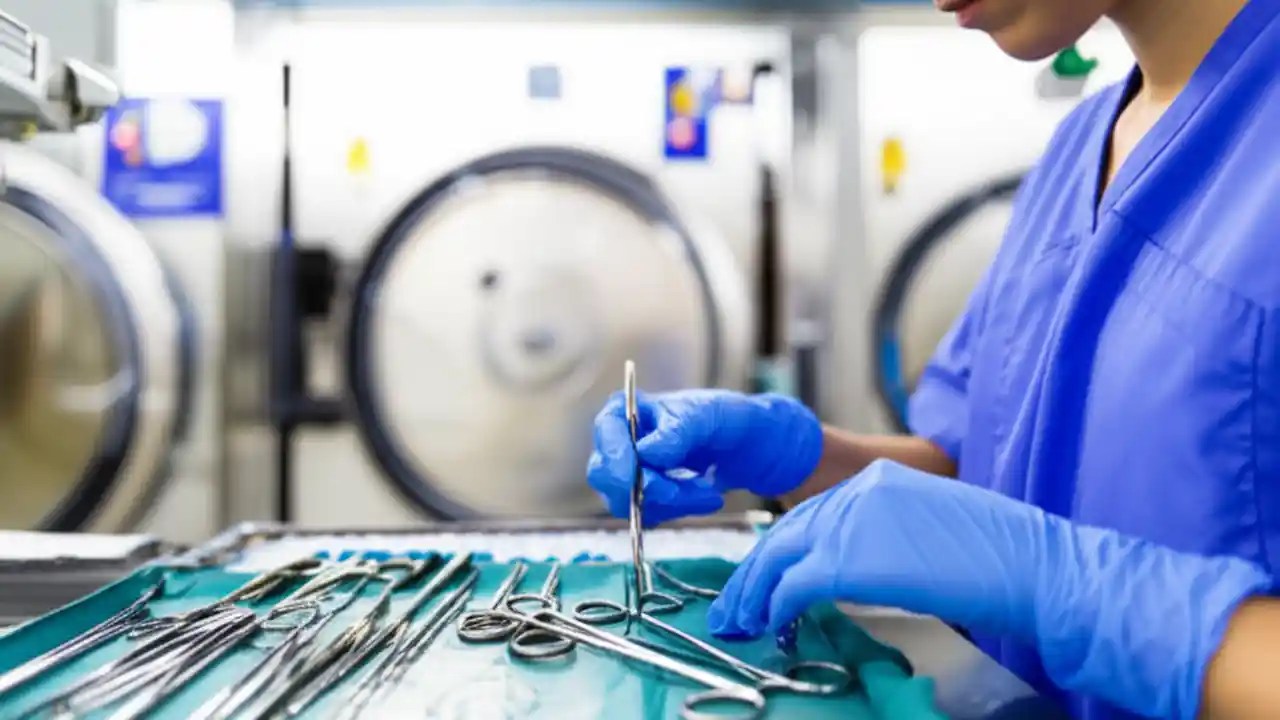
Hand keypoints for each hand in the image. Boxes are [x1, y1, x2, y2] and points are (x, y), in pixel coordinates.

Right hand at [586, 390, 821, 525]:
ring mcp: (628, 472)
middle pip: (606, 474)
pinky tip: (703, 497)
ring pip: (628, 501)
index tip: (639, 474)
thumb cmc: (726, 418)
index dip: (616, 455)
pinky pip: (647, 514)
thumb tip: (646, 454)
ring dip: (673, 502)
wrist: (750, 446)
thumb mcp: (707, 416)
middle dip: (647, 488)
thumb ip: (677, 432)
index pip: (606, 430)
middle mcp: (620, 441)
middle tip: (685, 490)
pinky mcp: (643, 497)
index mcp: (629, 410)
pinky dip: (678, 510)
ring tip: (709, 491)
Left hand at [708, 459, 1270, 719]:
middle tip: (735, 605)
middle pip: (787, 532)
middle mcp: (858, 492)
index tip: (764, 576)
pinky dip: (777, 607)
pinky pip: (795, 585)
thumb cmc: (1000, 557)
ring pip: (779, 557)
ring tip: (739, 622)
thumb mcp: (934, 528)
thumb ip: (888, 534)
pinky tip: (774, 627)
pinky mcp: (848, 560)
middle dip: (755, 572)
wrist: (1031, 566)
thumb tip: (857, 566)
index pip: (812, 514)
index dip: (783, 549)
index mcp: (879, 481)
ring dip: (754, 592)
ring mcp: (851, 522)